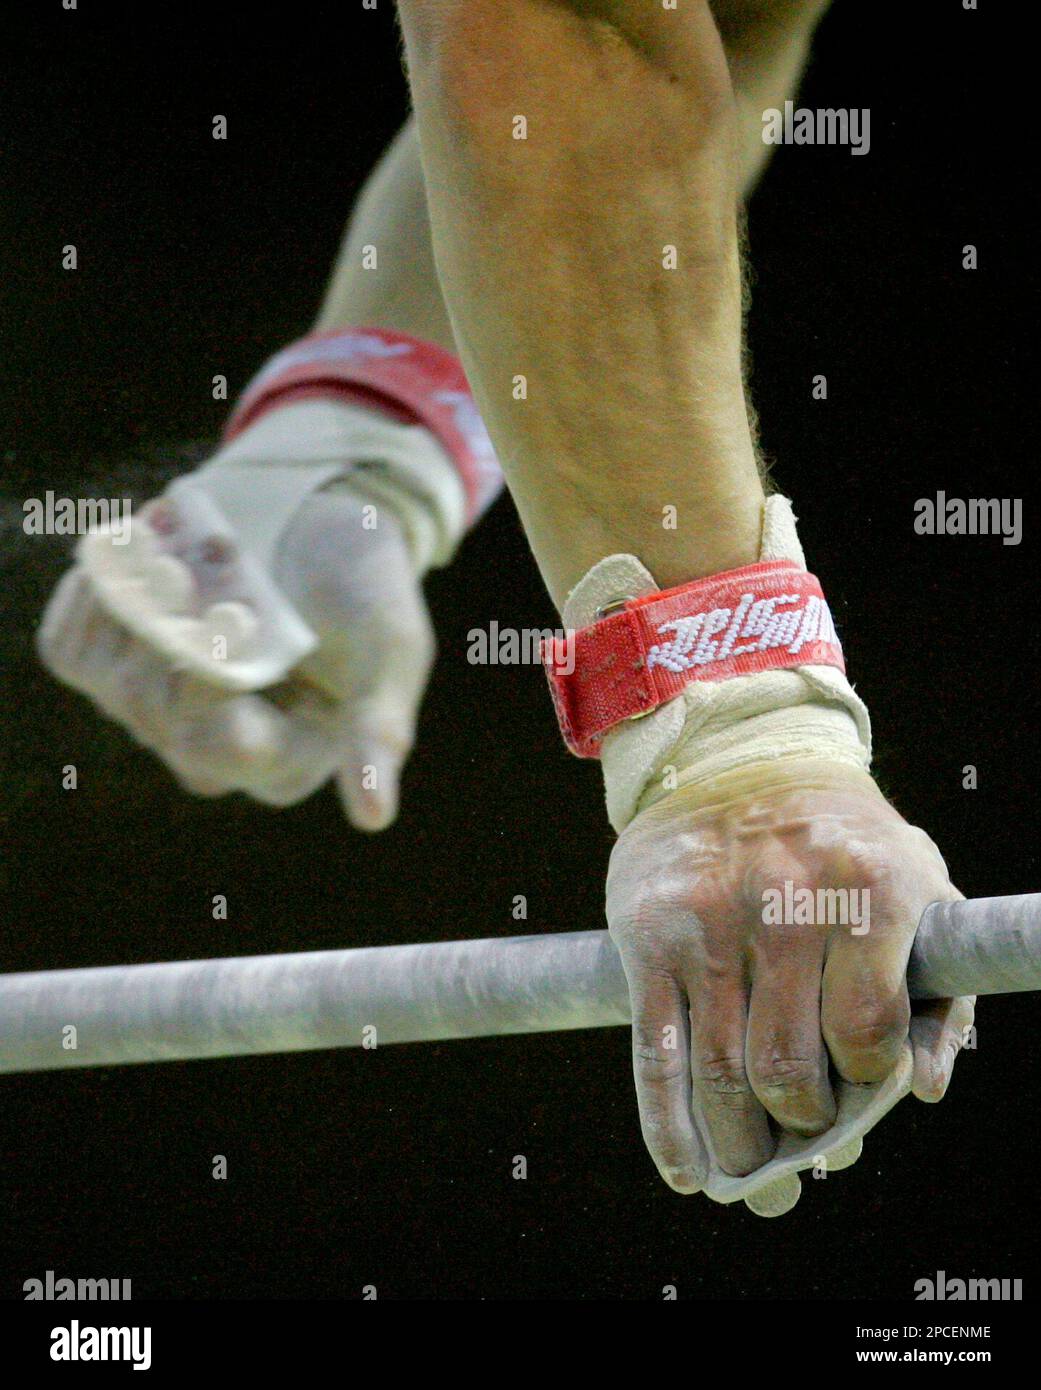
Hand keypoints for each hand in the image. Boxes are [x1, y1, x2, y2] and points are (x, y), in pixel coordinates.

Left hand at [37, 483, 434, 830]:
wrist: (314, 525)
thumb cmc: (364, 588)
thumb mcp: (392, 651)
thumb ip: (380, 730)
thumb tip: (373, 818)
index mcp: (285, 765)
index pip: (219, 740)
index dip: (216, 667)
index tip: (246, 607)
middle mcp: (212, 758)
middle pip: (156, 707)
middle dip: (186, 614)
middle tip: (231, 555)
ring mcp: (154, 718)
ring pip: (112, 675)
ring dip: (151, 591)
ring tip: (203, 549)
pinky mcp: (108, 672)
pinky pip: (70, 647)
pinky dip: (101, 591)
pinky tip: (153, 559)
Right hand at [606, 758, 973, 1195]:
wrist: (733, 760)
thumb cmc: (838, 838)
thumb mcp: (914, 884)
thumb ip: (936, 989)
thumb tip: (920, 1090)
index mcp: (867, 891)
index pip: (867, 1035)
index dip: (867, 1084)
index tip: (860, 1091)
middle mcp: (785, 907)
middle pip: (786, 1071)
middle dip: (800, 1133)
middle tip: (804, 1151)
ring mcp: (707, 923)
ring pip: (720, 1077)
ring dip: (738, 1150)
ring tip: (750, 1175)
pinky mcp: (647, 937)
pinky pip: (655, 1055)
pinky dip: (668, 1128)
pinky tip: (687, 1170)